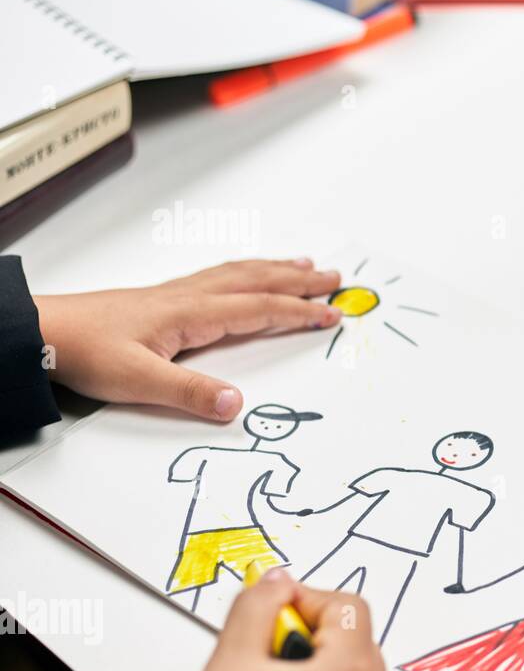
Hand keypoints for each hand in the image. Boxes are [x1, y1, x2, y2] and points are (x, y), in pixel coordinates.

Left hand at [33, 259, 342, 420]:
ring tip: (303, 264)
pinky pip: (218, 277)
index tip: (334, 313)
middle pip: (256, 281)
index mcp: (191, 314)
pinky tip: (243, 277)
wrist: (39, 330)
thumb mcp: (138, 381)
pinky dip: (245, 272)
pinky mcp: (161, 301)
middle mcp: (189, 298)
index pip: (259, 308)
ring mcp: (175, 296)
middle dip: (299, 279)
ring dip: (276, 269)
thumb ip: (189, 393)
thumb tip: (235, 406)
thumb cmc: (83, 351)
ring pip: (238, 274)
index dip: (299, 311)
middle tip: (336, 277)